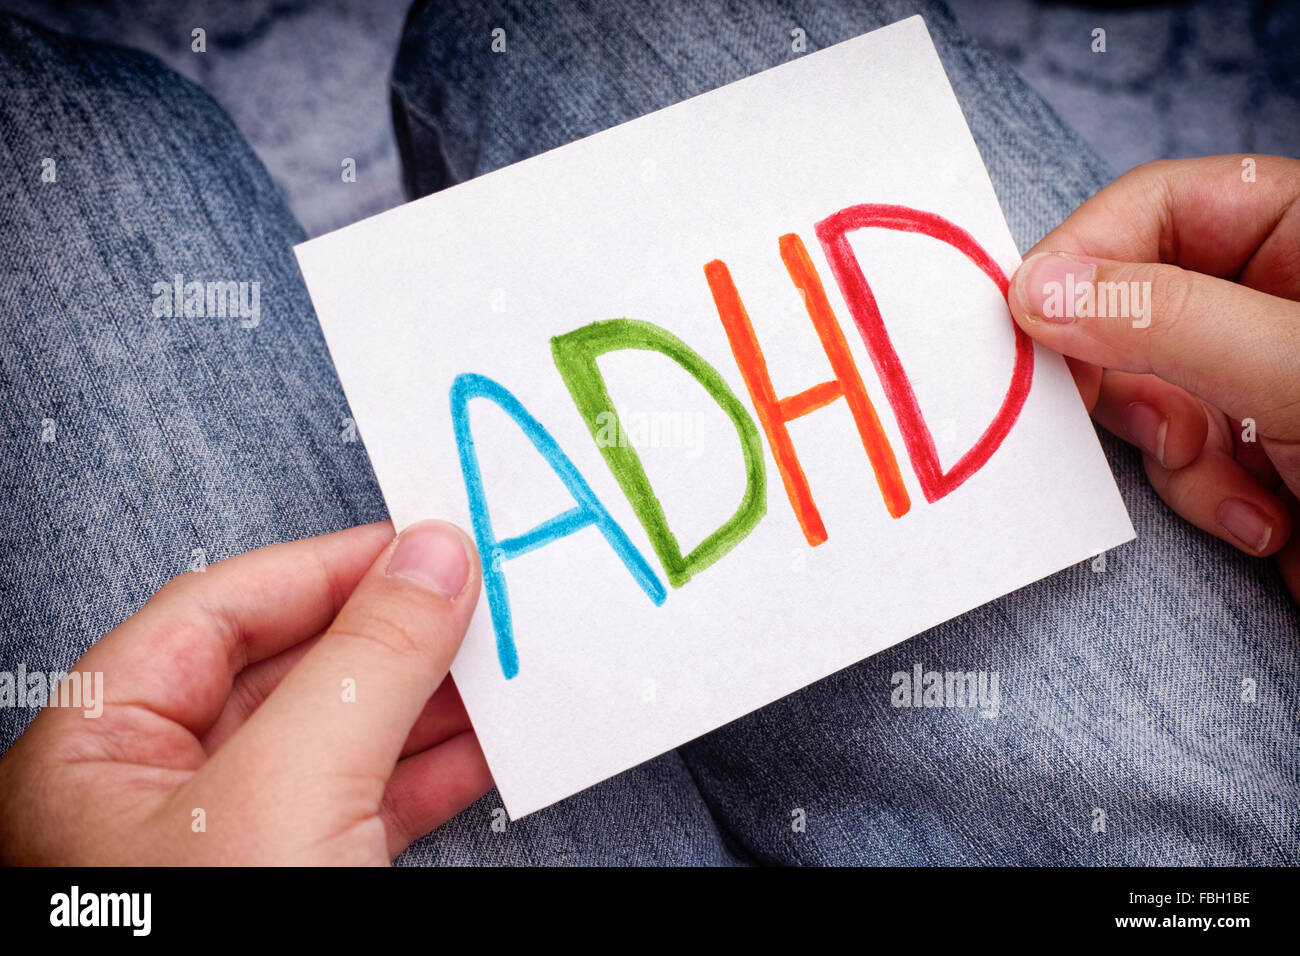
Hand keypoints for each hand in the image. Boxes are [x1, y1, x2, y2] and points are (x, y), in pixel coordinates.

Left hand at [0, 520, 489, 863]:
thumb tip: (433, 561)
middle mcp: (154, 798)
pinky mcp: (300, 881)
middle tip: (472, 595)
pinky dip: (436, 766)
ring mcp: (231, 846)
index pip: (214, 612)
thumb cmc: (213, 955)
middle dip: (393, 633)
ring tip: (498, 661)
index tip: (420, 544)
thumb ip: (366, 661)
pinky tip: (488, 739)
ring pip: (340, 735)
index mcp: (95, 758)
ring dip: (429, 698)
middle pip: (288, 668)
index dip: (327, 567)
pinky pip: (372, 798)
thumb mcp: (289, 788)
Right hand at [1008, 155, 1299, 598]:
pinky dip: (1207, 499)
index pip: (1156, 208)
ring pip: (1146, 392)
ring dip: (1179, 457)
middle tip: (1162, 424)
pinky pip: (1178, 460)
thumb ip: (1168, 320)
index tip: (1028, 319)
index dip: (1086, 259)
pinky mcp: (1254, 454)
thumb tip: (1037, 290)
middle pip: (1134, 305)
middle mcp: (1274, 297)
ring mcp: (1260, 378)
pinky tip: (1269, 525)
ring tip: (1246, 491)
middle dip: (1136, 378)